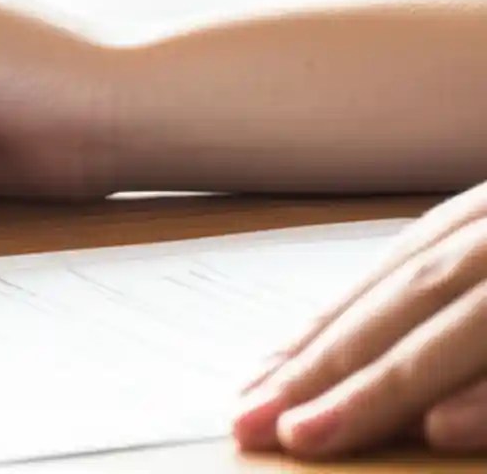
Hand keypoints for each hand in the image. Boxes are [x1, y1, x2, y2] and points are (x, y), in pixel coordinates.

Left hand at [233, 184, 486, 456]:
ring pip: (464, 324)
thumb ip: (448, 295)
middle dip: (323, 365)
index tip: (256, 383)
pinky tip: (436, 430)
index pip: (393, 278)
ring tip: (305, 435)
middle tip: (249, 423)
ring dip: (380, 386)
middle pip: (409, 299)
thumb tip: (359, 368)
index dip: (321, 331)